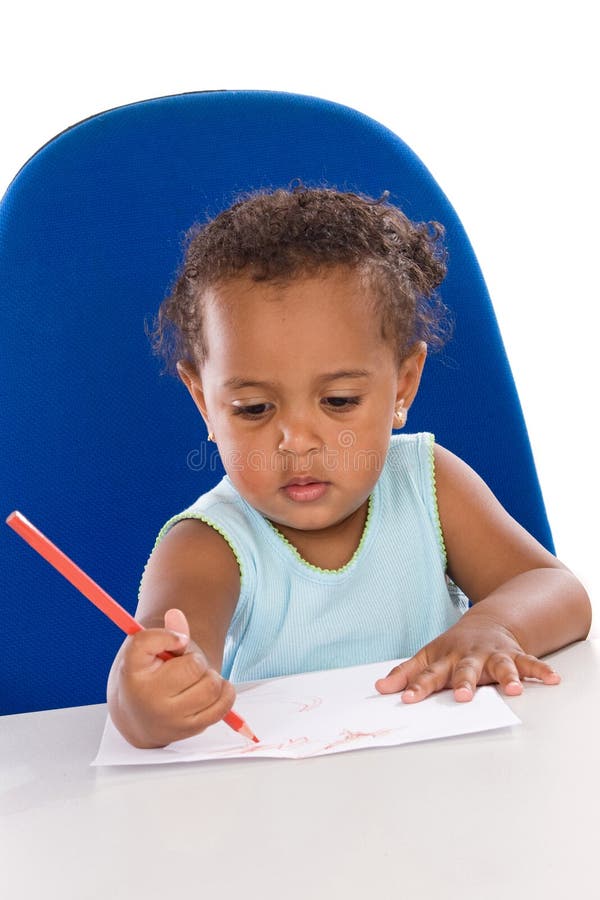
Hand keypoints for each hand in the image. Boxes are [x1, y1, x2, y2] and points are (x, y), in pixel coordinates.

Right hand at [110, 608, 235, 747]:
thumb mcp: (149, 651)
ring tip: (196, 681)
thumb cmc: (149, 676)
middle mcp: (148, 698)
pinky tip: (211, 690)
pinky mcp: (189, 730)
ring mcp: (170, 718)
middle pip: (195, 666)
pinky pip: (223, 705)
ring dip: (211, 677)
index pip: (149, 642)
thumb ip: (166, 631)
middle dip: (196, 661)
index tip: (177, 642)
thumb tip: (176, 615)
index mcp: (132, 673)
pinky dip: (225, 692)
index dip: (170, 636)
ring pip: (212, 686)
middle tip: (186, 667)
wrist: (139, 717)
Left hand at [375, 616, 560, 702]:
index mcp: (445, 659)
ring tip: (514, 689)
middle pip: (465, 670)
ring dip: (508, 677)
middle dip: (463, 683)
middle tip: (460, 696)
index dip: (416, 686)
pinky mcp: (514, 655)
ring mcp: (493, 655)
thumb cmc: (454, 648)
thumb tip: (379, 689)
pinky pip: (530, 663)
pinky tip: (552, 679)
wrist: (487, 623)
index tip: (406, 698)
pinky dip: (541, 670)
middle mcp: (469, 656)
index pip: (428, 675)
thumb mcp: (428, 656)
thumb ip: (405, 674)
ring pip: (501, 666)